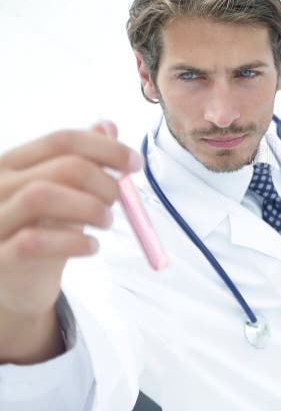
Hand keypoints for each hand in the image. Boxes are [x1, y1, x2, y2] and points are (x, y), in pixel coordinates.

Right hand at [0, 121, 142, 362]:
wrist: (16, 285)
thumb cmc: (43, 230)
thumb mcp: (64, 191)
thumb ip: (83, 159)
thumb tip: (108, 125)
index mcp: (14, 163)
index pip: (63, 139)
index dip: (107, 148)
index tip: (137, 164)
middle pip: (61, 167)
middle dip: (104, 181)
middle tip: (118, 201)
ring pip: (42, 196)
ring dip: (89, 208)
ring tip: (106, 222)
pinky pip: (34, 241)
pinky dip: (74, 242)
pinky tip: (91, 247)